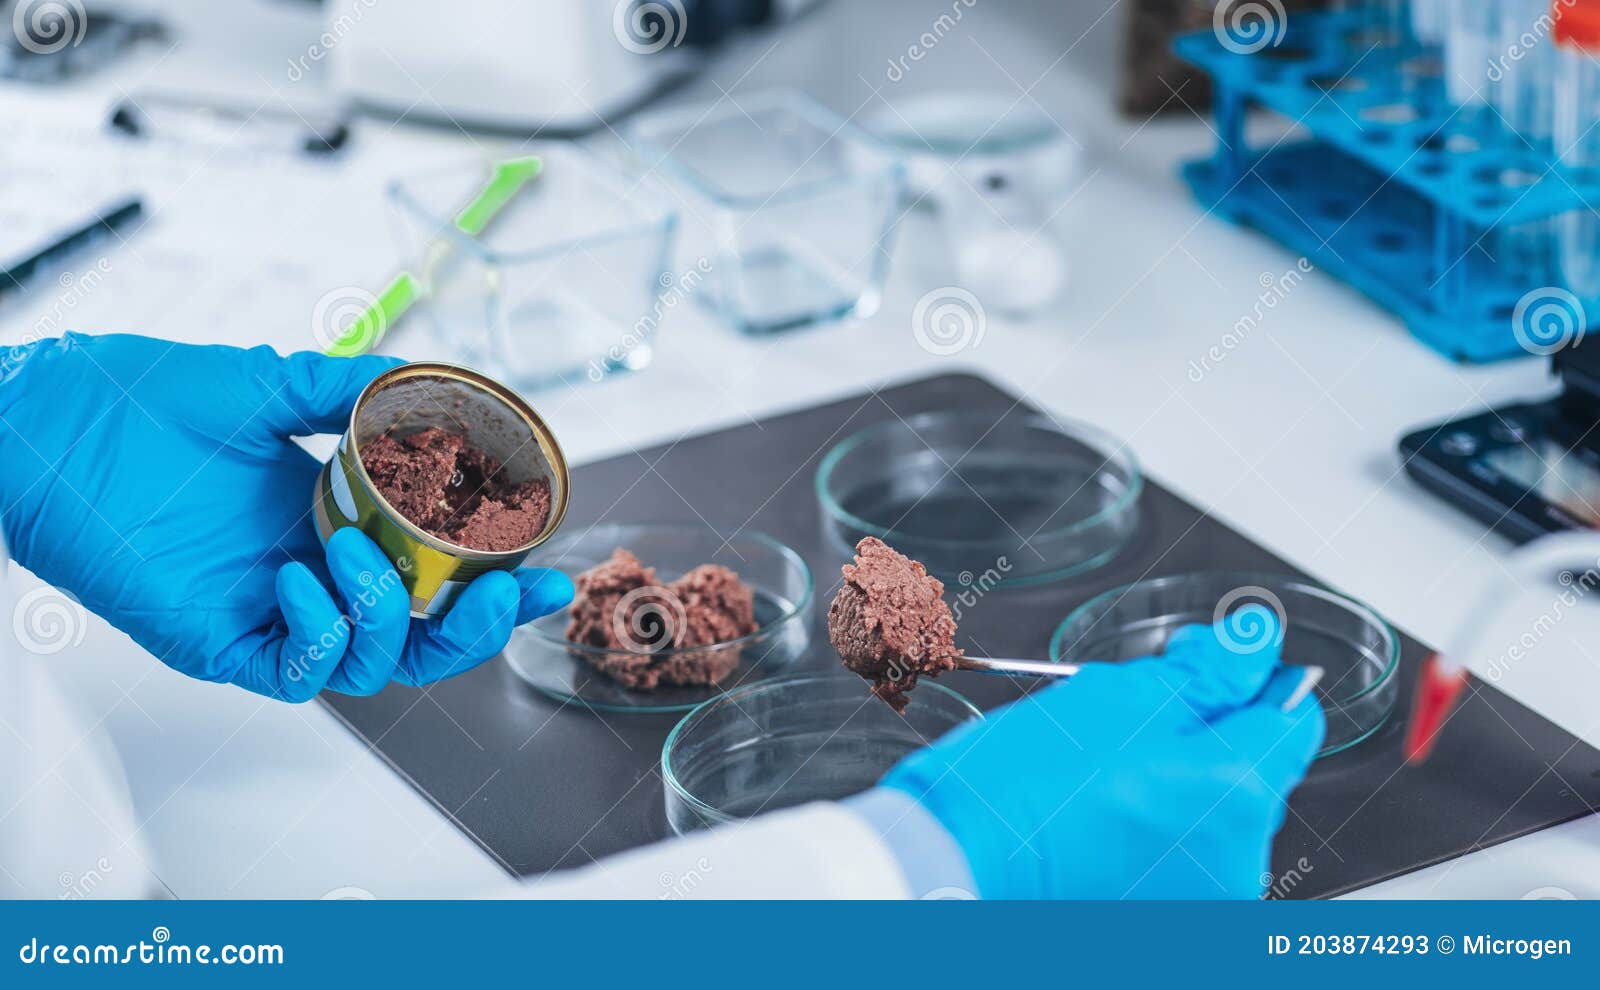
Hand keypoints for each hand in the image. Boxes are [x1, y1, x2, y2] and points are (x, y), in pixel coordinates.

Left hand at [0, 334, 573, 699]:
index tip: (550, 568)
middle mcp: (314, 573)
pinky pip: (294, 672)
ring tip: (353, 554)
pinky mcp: (219, 641)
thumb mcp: (268, 383)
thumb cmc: (141, 400)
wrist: (48, 420)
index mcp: (335, 519)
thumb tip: (426, 381)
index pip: (435, 571)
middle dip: (476, 629)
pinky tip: (300, 576)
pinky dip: (318, 635)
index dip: (498, 582)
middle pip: (422, 636)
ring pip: (370, 664)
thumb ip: (348, 387)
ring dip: (385, 616)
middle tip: (503, 595)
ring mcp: (270, 611)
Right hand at [881, 607, 1323, 898]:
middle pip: (1256, 769)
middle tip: (1134, 712)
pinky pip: (1191, 858)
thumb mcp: (1117, 697)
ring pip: (1220, 815)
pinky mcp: (1177, 922)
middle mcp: (1239, 857)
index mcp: (1237, 788)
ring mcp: (1209, 899)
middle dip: (1209, 731)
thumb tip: (1254, 646)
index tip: (1223, 666)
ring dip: (1185, 783)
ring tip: (1108, 771)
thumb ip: (1204, 673)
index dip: (1256, 681)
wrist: (957, 859)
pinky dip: (1163, 830)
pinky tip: (1107, 814)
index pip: (1292, 720)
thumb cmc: (1020, 783)